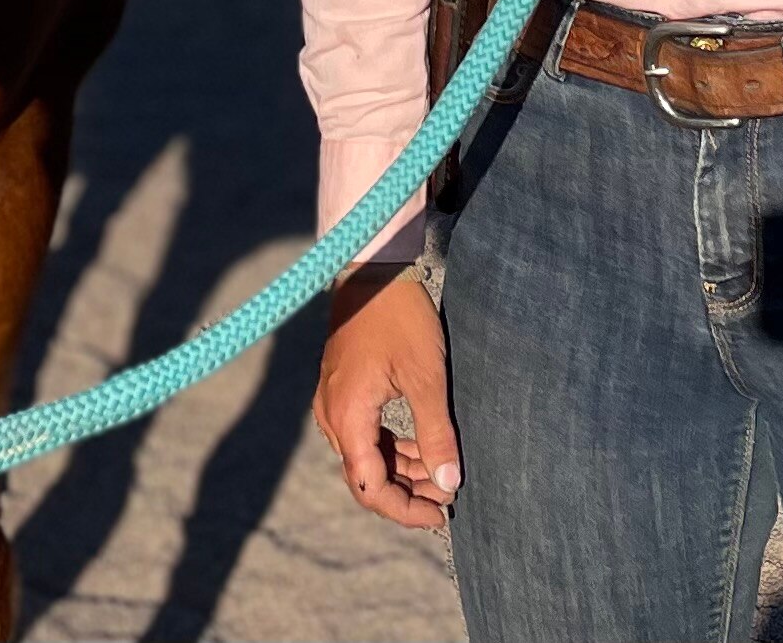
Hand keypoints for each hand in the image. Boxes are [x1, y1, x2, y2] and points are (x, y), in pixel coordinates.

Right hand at [312, 263, 459, 529]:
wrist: (372, 269)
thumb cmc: (399, 318)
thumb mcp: (426, 378)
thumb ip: (436, 434)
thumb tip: (449, 483)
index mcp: (348, 418)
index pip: (370, 487)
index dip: (405, 510)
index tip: (441, 514)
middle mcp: (332, 416)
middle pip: (365, 476)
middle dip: (407, 492)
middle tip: (448, 494)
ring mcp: (334, 402)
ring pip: (366, 456)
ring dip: (402, 469)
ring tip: (443, 472)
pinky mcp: (343, 389)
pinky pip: (364, 433)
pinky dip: (392, 447)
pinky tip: (422, 446)